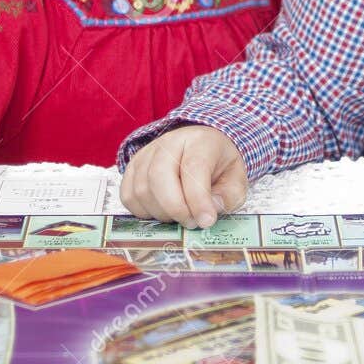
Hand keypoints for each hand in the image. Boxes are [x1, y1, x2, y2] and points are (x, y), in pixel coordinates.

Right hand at [120, 126, 247, 227]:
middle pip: (159, 176)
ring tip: (180, 216)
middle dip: (175, 208)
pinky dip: (143, 212)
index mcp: (200, 141)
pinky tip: (162, 211)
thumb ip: (227, 197)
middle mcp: (169, 142)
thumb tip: (208, 211)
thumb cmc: (219, 167)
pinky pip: (128, 196)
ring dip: (161, 213)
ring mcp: (147, 153)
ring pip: (141, 189)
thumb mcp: (236, 180)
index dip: (198, 199)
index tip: (206, 221)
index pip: (193, 168)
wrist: (203, 148)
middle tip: (191, 223)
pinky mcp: (132, 167)